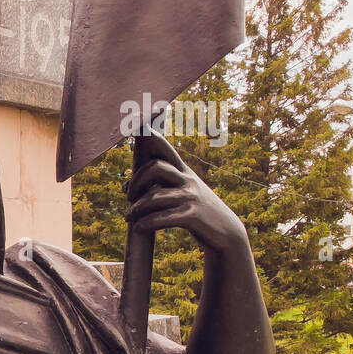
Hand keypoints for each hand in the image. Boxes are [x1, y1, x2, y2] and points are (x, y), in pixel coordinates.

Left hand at [124, 137, 244, 252]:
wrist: (227, 233)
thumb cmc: (196, 212)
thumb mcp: (182, 194)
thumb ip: (158, 186)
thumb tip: (125, 187)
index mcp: (183, 171)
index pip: (164, 148)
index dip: (149, 135)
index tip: (135, 119)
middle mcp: (188, 179)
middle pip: (155, 167)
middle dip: (136, 182)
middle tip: (128, 197)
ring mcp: (191, 197)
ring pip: (154, 196)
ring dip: (136, 209)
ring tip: (128, 218)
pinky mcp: (192, 216)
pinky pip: (162, 217)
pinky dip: (146, 223)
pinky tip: (138, 228)